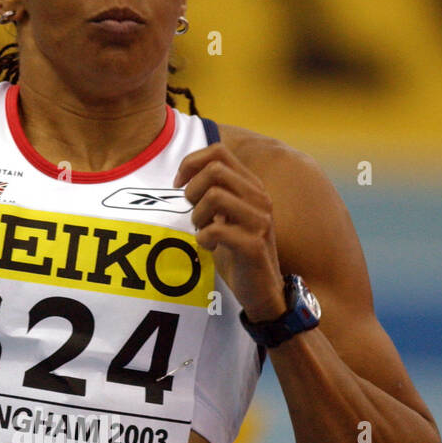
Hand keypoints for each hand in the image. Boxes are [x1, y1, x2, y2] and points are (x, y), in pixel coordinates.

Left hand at [174, 143, 286, 321]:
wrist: (261, 290)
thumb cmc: (238, 252)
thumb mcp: (226, 216)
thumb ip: (215, 193)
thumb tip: (188, 173)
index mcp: (252, 187)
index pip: (219, 152)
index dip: (191, 163)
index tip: (179, 184)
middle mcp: (259, 198)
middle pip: (215, 169)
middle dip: (193, 190)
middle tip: (194, 214)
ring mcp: (259, 220)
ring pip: (215, 195)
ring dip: (198, 215)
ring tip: (202, 231)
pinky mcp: (253, 244)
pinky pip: (215, 229)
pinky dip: (203, 238)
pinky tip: (209, 247)